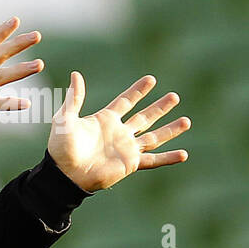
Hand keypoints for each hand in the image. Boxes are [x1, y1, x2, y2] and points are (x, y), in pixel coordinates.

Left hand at [46, 72, 190, 191]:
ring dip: (170, 129)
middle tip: (174, 96)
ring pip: (154, 136)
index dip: (138, 90)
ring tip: (187, 121)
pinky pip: (153, 160)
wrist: (65, 173)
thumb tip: (75, 74)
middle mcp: (119, 133)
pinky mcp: (130, 163)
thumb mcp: (65, 118)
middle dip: (160, 107)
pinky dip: (168, 158)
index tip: (151, 79)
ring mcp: (126, 148)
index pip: (126, 101)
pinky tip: (184, 154)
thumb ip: (75, 97)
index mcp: (105, 119)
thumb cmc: (61, 146)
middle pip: (145, 117)